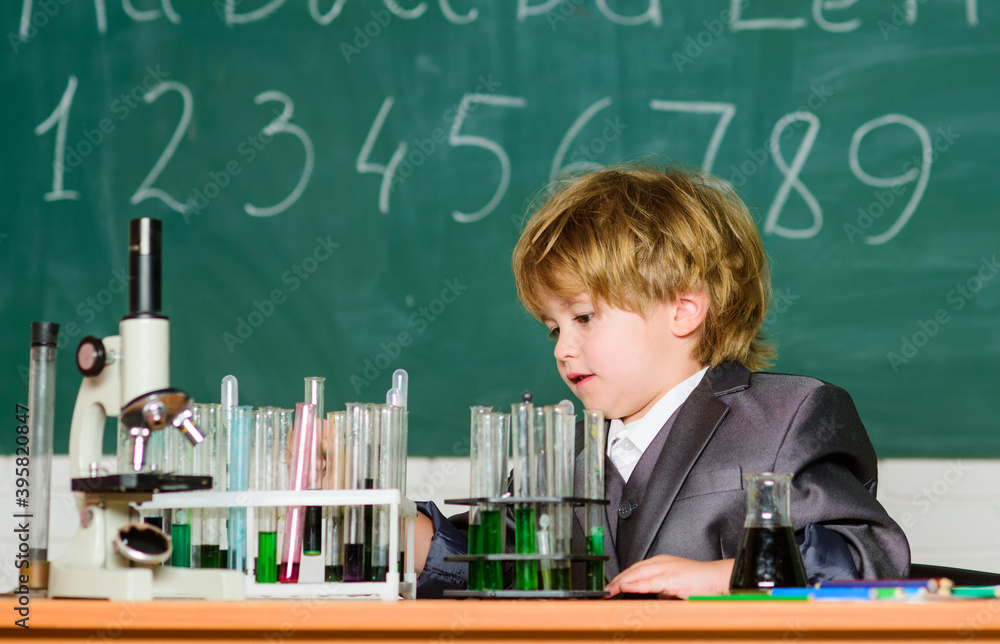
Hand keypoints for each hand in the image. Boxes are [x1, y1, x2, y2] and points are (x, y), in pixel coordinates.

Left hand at [605, 556, 734, 598]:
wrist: (718, 579)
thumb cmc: (700, 583)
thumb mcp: (674, 585)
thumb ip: (660, 589)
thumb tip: (648, 599)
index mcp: (661, 562)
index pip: (636, 569)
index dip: (621, 577)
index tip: (610, 586)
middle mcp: (662, 562)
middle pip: (634, 569)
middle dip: (617, 579)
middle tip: (605, 589)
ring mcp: (667, 569)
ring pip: (639, 573)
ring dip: (622, 581)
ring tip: (610, 589)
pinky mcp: (673, 578)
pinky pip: (651, 581)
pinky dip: (637, 584)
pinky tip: (627, 587)